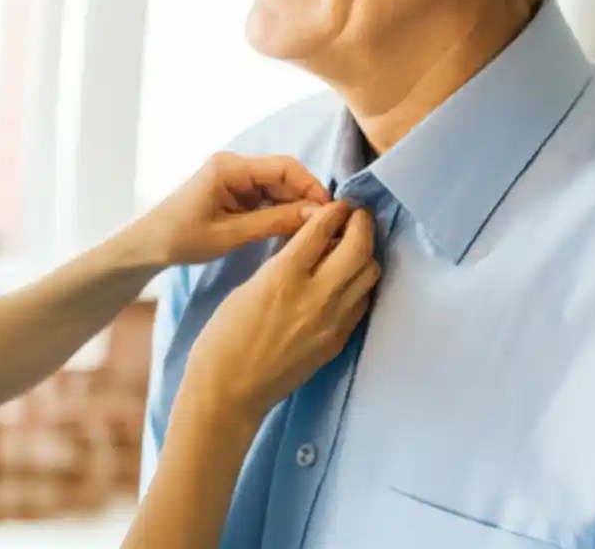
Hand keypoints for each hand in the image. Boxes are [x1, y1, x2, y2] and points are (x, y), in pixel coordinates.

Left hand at [129, 152, 331, 266]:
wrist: (147, 246)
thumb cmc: (181, 238)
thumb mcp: (230, 234)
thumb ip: (274, 222)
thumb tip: (316, 215)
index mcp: (230, 167)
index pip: (284, 167)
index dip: (311, 186)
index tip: (330, 212)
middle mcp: (234, 166)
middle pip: (284, 176)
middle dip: (306, 199)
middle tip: (327, 227)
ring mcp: (234, 179)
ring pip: (278, 188)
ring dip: (295, 207)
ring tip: (315, 232)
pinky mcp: (234, 193)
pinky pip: (266, 198)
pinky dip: (281, 213)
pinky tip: (294, 231)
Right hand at [179, 201, 379, 423]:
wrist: (230, 390)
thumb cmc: (225, 337)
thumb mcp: (248, 286)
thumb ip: (282, 261)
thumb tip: (306, 240)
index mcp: (284, 275)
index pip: (323, 228)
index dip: (334, 209)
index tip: (338, 203)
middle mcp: (316, 294)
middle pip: (359, 245)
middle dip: (361, 223)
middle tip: (355, 216)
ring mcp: (333, 320)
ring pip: (369, 272)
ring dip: (365, 252)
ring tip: (352, 246)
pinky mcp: (338, 340)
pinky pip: (362, 301)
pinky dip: (359, 283)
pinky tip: (346, 280)